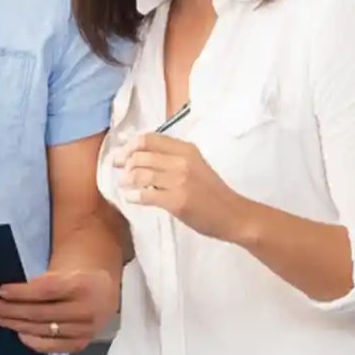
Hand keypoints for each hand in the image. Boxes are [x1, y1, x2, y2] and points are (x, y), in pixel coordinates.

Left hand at [0, 269, 116, 353]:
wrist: (105, 285)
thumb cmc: (77, 270)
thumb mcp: (64, 265)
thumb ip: (41, 278)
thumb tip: (6, 290)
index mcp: (84, 284)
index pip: (46, 290)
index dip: (22, 292)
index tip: (1, 290)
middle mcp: (88, 309)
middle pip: (41, 313)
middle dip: (11, 310)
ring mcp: (87, 329)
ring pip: (44, 330)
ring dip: (16, 324)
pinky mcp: (83, 342)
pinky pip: (55, 346)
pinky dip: (35, 342)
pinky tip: (19, 333)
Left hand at [114, 133, 255, 243]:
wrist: (234, 215)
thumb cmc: (212, 192)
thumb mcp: (194, 165)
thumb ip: (171, 158)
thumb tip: (138, 156)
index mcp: (186, 149)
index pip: (149, 139)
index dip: (130, 146)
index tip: (122, 155)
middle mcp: (182, 161)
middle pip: (141, 155)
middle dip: (125, 163)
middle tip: (120, 171)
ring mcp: (180, 181)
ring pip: (141, 174)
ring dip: (127, 179)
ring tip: (124, 185)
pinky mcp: (178, 200)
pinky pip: (146, 194)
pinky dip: (134, 196)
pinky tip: (131, 198)